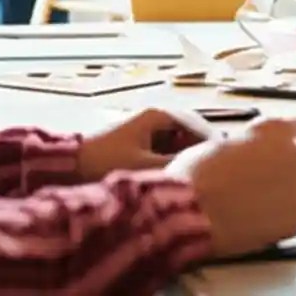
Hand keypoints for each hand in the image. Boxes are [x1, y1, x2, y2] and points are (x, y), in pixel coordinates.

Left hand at [76, 108, 213, 181]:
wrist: (70, 165)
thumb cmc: (107, 161)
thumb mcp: (147, 166)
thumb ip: (178, 166)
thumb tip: (206, 167)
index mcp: (160, 116)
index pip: (199, 124)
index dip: (214, 142)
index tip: (225, 160)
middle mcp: (155, 118)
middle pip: (190, 132)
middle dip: (202, 151)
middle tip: (215, 171)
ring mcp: (146, 129)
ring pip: (178, 143)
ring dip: (187, 158)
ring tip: (197, 178)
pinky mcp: (138, 143)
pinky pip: (165, 150)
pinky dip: (173, 161)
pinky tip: (176, 179)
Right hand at [167, 118, 295, 258]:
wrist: (191, 210)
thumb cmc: (197, 174)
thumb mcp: (222, 142)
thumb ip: (249, 145)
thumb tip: (252, 154)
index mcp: (276, 129)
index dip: (289, 140)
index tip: (280, 150)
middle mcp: (295, 153)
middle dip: (286, 170)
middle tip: (260, 183)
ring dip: (283, 195)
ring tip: (252, 206)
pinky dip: (282, 220)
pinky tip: (257, 221)